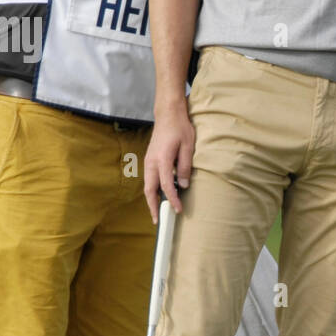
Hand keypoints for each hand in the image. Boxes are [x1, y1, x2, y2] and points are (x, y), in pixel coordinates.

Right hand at [144, 102, 194, 220]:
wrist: (168, 114)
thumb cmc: (180, 128)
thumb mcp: (188, 147)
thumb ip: (185, 167)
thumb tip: (183, 186)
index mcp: (161, 159)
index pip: (165, 185)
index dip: (171, 199)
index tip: (178, 210)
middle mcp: (151, 162)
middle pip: (149, 189)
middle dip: (152, 206)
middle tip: (158, 221)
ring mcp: (148, 161)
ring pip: (147, 185)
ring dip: (151, 199)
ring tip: (158, 212)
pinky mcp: (149, 160)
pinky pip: (149, 179)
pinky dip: (152, 190)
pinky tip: (159, 196)